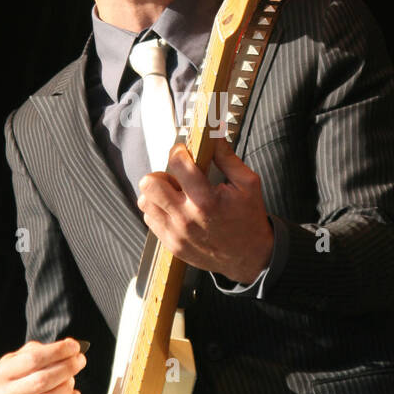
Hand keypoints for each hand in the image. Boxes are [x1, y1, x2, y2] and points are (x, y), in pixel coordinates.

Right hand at [0, 338, 85, 393]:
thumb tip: (69, 346)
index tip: (74, 347)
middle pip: (43, 380)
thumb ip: (39, 351)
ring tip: (72, 379)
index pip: (34, 359)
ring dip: (66, 388)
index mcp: (3, 373)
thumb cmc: (12, 378)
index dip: (58, 351)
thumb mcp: (16, 360)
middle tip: (79, 361)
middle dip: (67, 368)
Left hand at [136, 137, 273, 283]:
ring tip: (176, 196)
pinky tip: (176, 211)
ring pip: (145, 202)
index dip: (178, 152)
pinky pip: (149, 219)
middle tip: (176, 179)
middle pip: (150, 184)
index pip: (177, 164)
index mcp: (207, 200)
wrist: (249, 258)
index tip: (183, 153)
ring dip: (157, 194)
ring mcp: (176, 233)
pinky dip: (159, 211)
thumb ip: (227, 158)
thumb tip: (213, 136)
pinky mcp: (171, 244)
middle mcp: (186, 218)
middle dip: (161, 175)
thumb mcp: (248, 184)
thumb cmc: (249, 219)